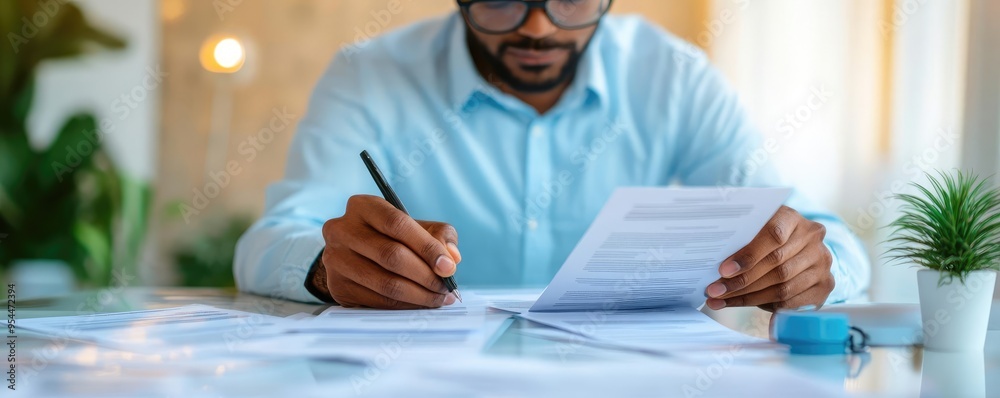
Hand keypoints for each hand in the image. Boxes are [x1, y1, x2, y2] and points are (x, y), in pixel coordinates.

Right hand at [319, 195, 461, 308]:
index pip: (397, 224)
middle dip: (426, 275)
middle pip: (391, 255)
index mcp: (363, 206)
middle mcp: (342, 230)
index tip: (448, 267)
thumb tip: (451, 257)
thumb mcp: (416, 226)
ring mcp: (335, 260)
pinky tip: (420, 304)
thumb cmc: (391, 237)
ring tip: (438, 298)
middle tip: (446, 287)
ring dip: (418, 295)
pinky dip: (404, 306)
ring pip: (385, 283)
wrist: (352, 254)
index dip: (426, 247)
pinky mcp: (337, 286)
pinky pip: (377, 301)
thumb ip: (439, 235)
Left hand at [704, 206, 833, 311]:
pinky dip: (763, 306)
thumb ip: (740, 238)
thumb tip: (715, 263)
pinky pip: (791, 301)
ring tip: (721, 300)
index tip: (724, 270)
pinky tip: (741, 304)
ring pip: (782, 287)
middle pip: (776, 265)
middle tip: (715, 291)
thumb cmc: (763, 235)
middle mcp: (812, 239)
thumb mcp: (753, 228)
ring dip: (748, 297)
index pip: (773, 235)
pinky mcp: (825, 285)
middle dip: (741, 282)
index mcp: (792, 218)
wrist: (795, 246)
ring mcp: (822, 263)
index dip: (748, 255)